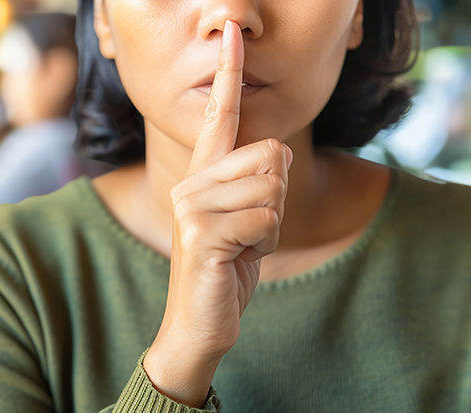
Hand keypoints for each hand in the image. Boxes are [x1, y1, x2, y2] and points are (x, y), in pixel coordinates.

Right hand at [144, 20, 291, 406]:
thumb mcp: (247, 220)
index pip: (219, 117)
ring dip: (271, 225)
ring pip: (273, 188)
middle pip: (272, 153)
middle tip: (250, 230)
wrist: (199, 321)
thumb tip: (278, 154)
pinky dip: (265, 245)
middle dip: (278, 197)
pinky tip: (239, 260)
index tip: (230, 34)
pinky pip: (265, 221)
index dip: (227, 75)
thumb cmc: (227, 268)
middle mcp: (191, 182)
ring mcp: (192, 207)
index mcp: (202, 175)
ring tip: (243, 245)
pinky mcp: (201, 234)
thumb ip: (257, 182)